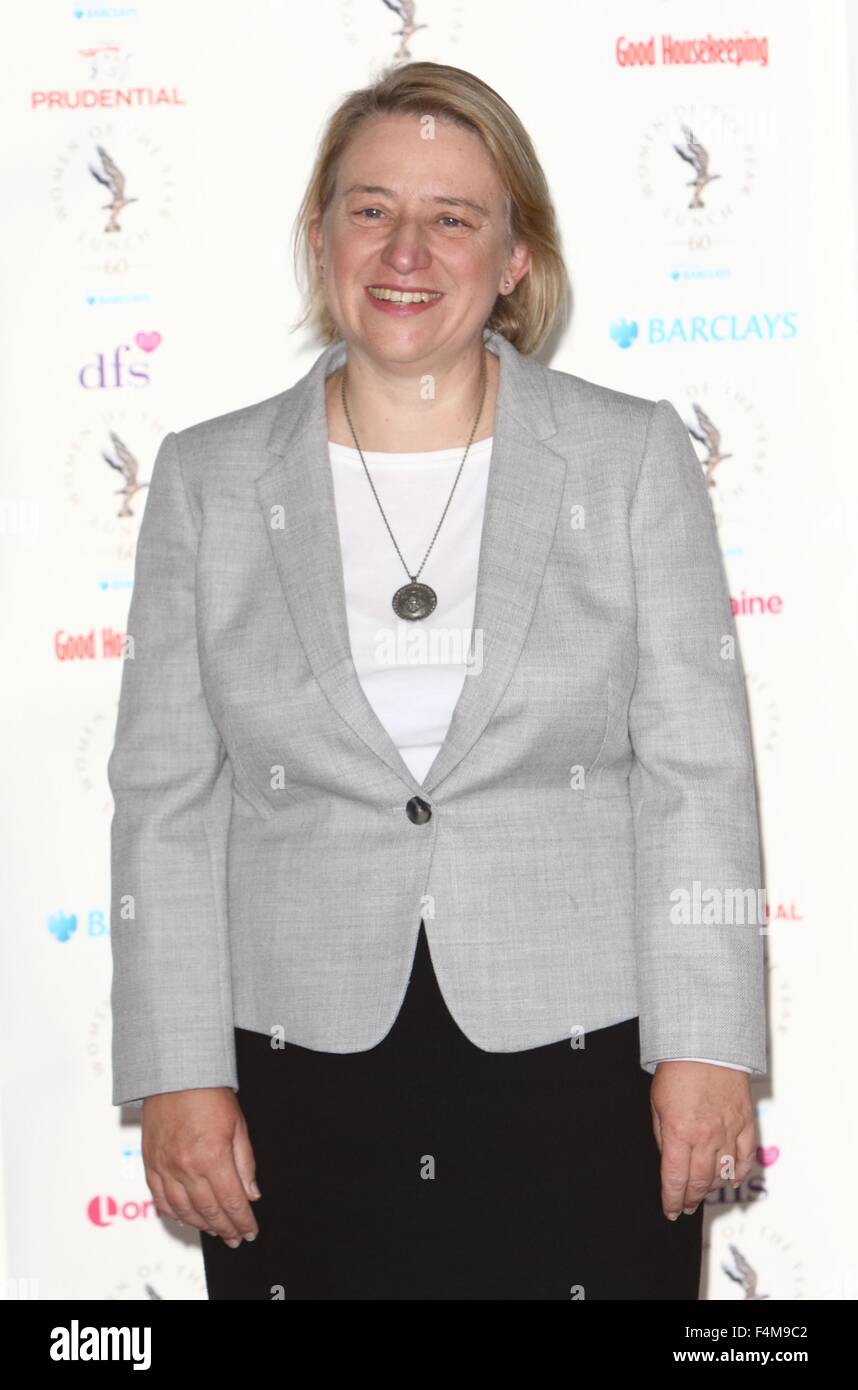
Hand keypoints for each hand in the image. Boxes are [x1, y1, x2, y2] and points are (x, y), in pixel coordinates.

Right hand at [142, 1087, 260, 1246]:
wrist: (175, 1074)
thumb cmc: (208, 1094)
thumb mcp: (238, 1125)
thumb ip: (245, 1164)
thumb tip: (252, 1195)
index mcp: (212, 1157)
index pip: (231, 1202)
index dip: (242, 1221)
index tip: (250, 1232)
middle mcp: (186, 1167)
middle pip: (208, 1211)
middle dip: (225, 1229)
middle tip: (236, 1239)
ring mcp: (165, 1167)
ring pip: (183, 1211)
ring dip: (201, 1226)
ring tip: (215, 1231)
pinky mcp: (150, 1163)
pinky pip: (160, 1198)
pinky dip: (173, 1214)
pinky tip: (185, 1219)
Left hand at [650, 1062, 755, 1219]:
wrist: (706, 1045)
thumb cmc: (677, 1071)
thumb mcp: (657, 1104)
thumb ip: (663, 1136)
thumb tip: (669, 1161)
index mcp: (680, 1132)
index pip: (676, 1179)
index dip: (672, 1200)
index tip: (670, 1211)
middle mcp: (706, 1136)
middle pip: (699, 1182)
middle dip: (690, 1199)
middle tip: (685, 1206)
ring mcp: (729, 1131)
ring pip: (723, 1174)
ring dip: (711, 1189)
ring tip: (702, 1193)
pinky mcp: (746, 1123)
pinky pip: (745, 1158)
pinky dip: (738, 1173)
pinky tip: (729, 1179)